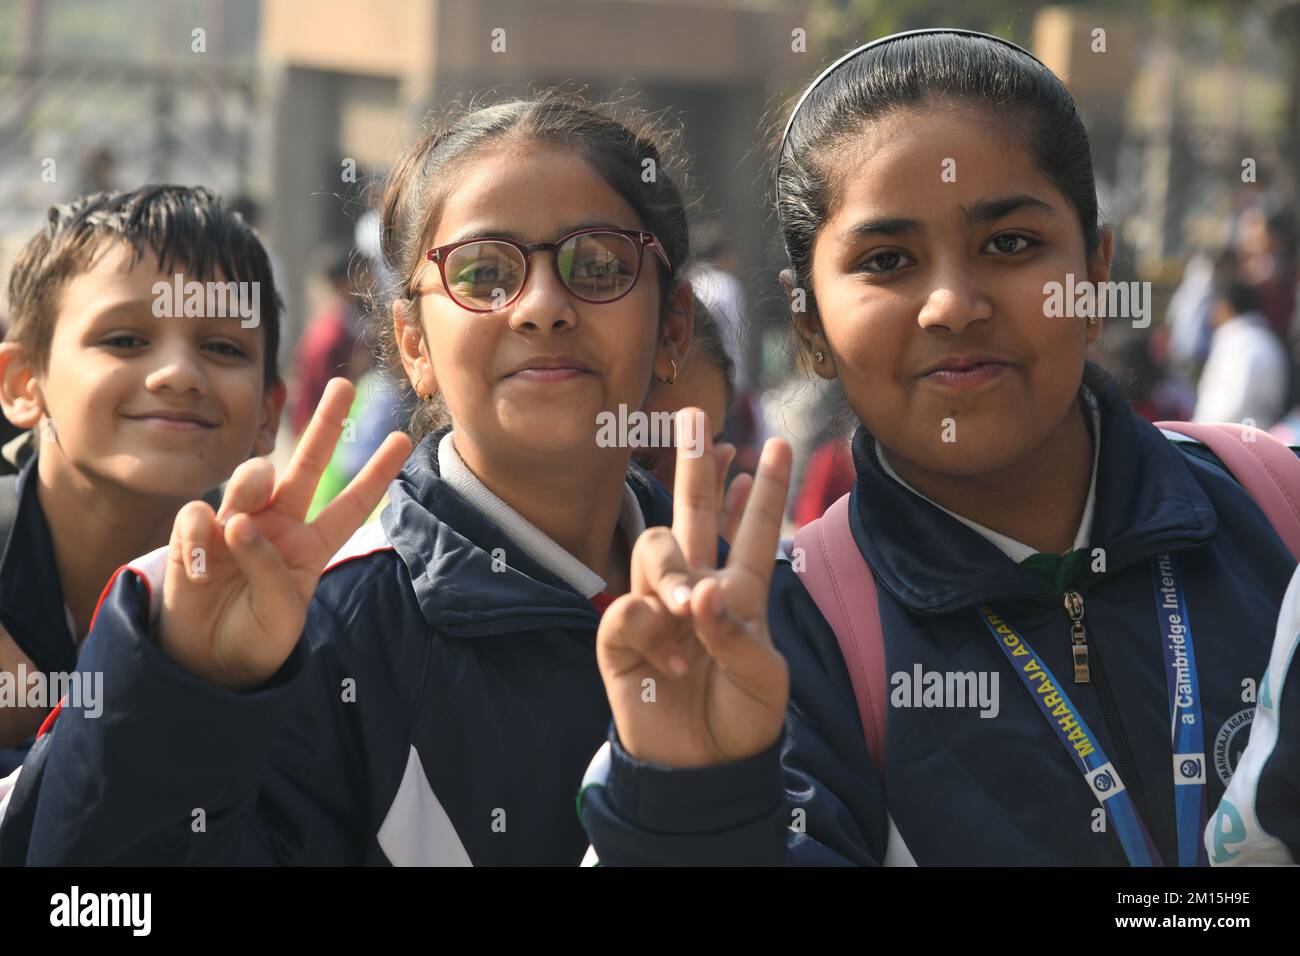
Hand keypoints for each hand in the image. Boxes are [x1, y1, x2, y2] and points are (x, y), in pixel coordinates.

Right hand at [158, 378, 411, 691]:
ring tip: (243, 521)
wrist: (207, 662)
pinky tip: (203, 567)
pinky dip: (200, 536)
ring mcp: (237, 524)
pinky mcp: (197, 534)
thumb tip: (239, 523)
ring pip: (252, 477)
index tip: (403, 439)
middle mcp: (279, 525)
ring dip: (251, 485)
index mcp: (312, 546)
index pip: (351, 504)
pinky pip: (198, 516)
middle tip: (342, 386)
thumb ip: (269, 568)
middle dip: (326, 425)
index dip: (376, 473)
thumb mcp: (281, 613)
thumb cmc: (256, 637)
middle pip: (307, 465)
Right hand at [597, 408, 791, 766]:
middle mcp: (695, 590)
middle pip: (691, 513)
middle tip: (696, 415)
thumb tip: (699, 591)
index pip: (752, 530)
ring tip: (688, 613)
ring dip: (673, 575)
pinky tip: (673, 664)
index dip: (763, 489)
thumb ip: (736, 632)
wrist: (701, 770)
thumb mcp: (764, 680)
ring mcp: (655, 609)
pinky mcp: (620, 638)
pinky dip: (652, 632)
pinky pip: (627, 610)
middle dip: (694, 465)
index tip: (776, 444)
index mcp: (739, 593)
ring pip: (653, 551)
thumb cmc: (742, 720)